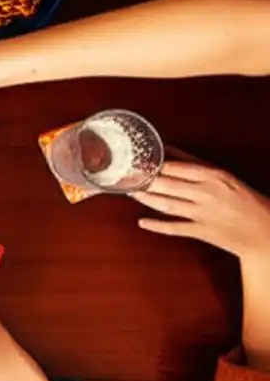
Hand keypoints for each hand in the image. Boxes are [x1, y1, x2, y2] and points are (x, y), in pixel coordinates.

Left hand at [132, 161, 269, 260]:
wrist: (264, 232)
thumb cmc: (244, 200)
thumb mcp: (223, 176)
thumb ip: (194, 163)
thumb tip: (167, 149)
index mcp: (213, 176)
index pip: (175, 167)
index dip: (153, 164)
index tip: (135, 160)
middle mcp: (207, 193)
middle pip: (167, 185)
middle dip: (144, 180)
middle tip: (124, 176)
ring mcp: (204, 213)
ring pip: (167, 204)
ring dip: (146, 198)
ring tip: (129, 192)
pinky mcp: (203, 231)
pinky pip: (175, 228)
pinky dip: (158, 225)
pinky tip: (142, 221)